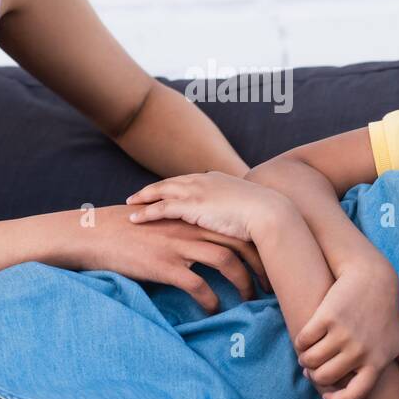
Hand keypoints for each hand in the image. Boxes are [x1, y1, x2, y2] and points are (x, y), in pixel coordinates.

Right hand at [49, 203, 267, 312]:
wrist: (94, 234)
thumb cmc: (126, 231)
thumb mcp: (161, 221)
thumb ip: (185, 226)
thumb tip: (205, 243)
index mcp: (192, 216)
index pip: (236, 226)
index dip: (257, 245)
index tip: (269, 262)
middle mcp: (191, 226)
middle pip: (240, 242)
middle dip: (259, 265)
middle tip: (269, 285)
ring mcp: (179, 245)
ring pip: (226, 262)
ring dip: (243, 283)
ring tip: (249, 301)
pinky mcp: (165, 265)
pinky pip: (199, 286)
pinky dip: (212, 301)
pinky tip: (215, 312)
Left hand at [125, 171, 290, 243]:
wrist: (268, 213)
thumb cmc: (264, 215)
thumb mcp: (248, 208)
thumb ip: (237, 210)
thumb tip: (238, 220)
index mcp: (216, 179)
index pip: (187, 181)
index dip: (172, 187)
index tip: (161, 191)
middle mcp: (203, 180)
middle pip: (170, 183)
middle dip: (152, 189)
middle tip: (136, 196)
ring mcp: (196, 191)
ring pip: (161, 192)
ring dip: (143, 198)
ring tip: (129, 204)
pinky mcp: (191, 206)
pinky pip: (161, 208)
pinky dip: (146, 213)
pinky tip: (134, 219)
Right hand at [295, 254, 398, 398]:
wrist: (374, 279)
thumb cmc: (389, 315)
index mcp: (376, 362)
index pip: (353, 395)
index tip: (327, 396)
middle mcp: (359, 351)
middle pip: (325, 377)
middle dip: (316, 376)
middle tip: (313, 370)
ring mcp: (342, 334)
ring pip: (310, 360)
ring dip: (305, 360)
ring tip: (307, 356)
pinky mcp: (327, 317)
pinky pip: (303, 341)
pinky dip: (300, 343)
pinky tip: (304, 341)